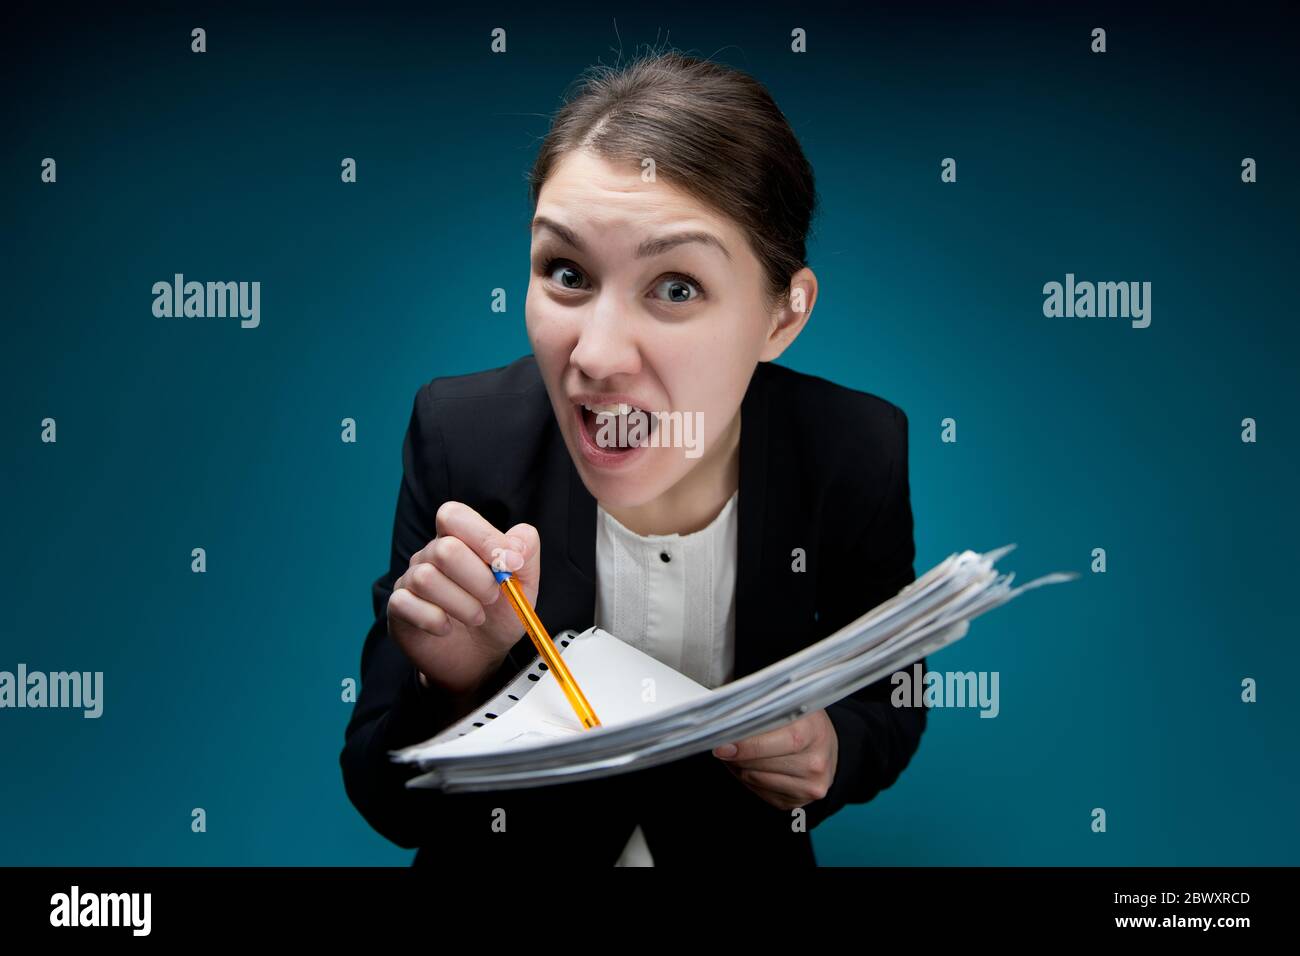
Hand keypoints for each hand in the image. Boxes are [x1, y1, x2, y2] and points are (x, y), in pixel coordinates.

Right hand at [387, 500, 539, 697]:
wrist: (481, 657)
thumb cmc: (498, 614)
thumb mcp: (524, 583)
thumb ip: (526, 553)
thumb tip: (517, 542)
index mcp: (460, 539)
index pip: (454, 516)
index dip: (484, 537)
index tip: (510, 563)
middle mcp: (431, 554)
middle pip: (444, 549)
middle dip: (479, 580)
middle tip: (493, 598)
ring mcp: (411, 580)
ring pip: (426, 579)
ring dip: (462, 605)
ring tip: (477, 617)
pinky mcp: (399, 607)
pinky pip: (406, 604)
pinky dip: (434, 621)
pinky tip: (447, 628)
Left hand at [712, 709, 838, 810]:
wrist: (826, 747)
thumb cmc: (802, 722)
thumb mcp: (788, 706)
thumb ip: (760, 712)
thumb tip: (726, 727)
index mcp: (813, 731)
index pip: (770, 742)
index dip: (743, 745)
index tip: (721, 744)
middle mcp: (815, 762)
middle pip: (759, 764)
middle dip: (736, 755)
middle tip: (725, 744)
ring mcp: (809, 786)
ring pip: (756, 779)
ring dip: (740, 767)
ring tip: (738, 753)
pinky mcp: (798, 803)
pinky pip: (760, 792)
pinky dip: (749, 780)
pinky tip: (752, 766)